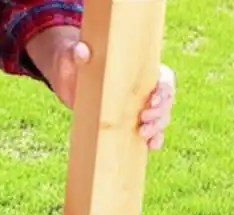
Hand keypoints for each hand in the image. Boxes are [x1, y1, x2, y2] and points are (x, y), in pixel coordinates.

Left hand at [26, 27, 176, 149]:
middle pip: (165, 101)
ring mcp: (139, 107)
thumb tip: (80, 50)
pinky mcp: (130, 123)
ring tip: (142, 133)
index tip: (152, 99)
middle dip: (159, 112)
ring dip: (157, 127)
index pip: (165, 78)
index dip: (164, 90)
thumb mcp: (74, 56)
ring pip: (161, 118)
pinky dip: (155, 139)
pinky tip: (150, 145)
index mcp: (140, 69)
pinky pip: (151, 133)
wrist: (67, 79)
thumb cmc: (75, 61)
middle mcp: (144, 88)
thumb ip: (78, 53)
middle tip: (143, 118)